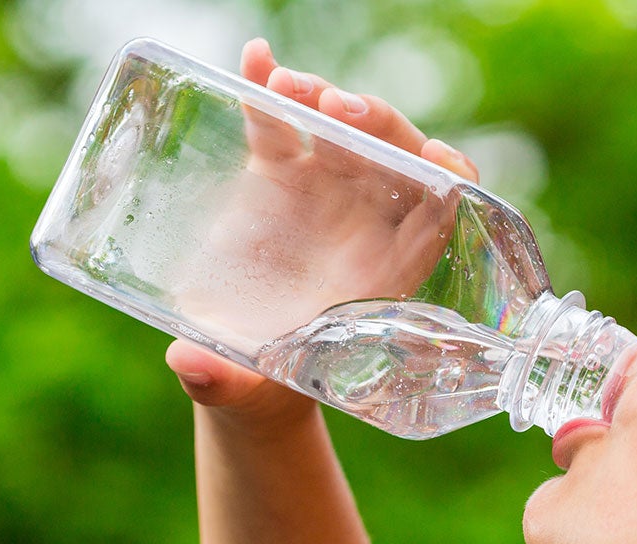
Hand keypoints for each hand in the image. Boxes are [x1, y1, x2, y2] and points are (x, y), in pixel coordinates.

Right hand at [169, 38, 479, 423]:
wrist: (237, 365)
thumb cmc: (261, 384)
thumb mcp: (243, 389)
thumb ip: (222, 379)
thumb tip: (188, 365)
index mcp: (382, 275)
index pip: (436, 218)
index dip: (448, 182)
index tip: (437, 161)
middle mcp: (363, 225)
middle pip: (392, 158)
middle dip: (376, 127)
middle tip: (338, 113)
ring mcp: (322, 192)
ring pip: (340, 130)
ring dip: (323, 99)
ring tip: (289, 88)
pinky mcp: (278, 175)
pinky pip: (281, 124)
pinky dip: (270, 90)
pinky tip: (254, 61)